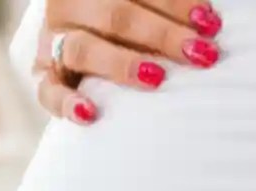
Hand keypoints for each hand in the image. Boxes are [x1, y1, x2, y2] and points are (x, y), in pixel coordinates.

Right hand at [35, 0, 223, 123]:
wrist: (84, 35)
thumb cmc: (127, 23)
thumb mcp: (139, 8)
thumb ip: (162, 8)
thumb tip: (209, 21)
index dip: (175, 4)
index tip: (210, 21)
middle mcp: (70, 8)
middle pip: (115, 15)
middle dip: (162, 33)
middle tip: (201, 53)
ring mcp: (54, 43)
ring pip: (82, 49)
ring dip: (123, 64)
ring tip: (156, 78)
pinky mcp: (45, 78)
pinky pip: (49, 92)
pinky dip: (67, 103)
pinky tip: (90, 114)